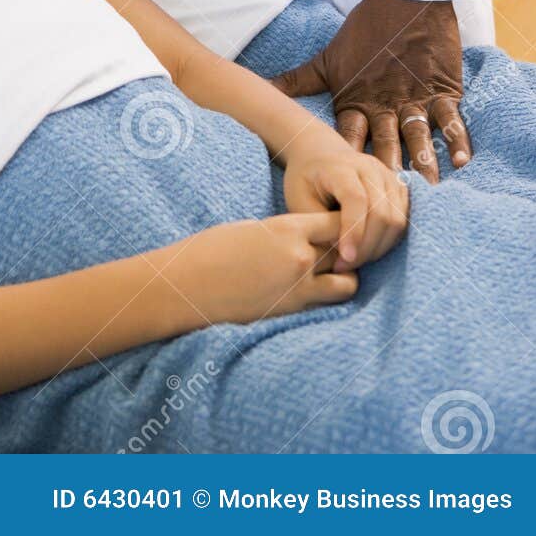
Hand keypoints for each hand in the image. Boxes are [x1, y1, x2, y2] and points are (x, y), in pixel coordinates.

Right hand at [163, 212, 357, 329]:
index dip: (342, 224)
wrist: (188, 285)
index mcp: (287, 228)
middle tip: (340, 250)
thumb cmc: (211, 250)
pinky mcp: (293, 313)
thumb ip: (285, 232)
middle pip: (345, 250)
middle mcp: (300, 256)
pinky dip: (330, 298)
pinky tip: (315, 294)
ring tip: (331, 275)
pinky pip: (328, 304)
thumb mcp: (252, 228)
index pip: (337, 222)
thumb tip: (305, 237)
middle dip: (346, 249)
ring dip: (345, 277)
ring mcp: (299, 288)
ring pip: (347, 282)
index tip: (339, 227)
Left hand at [272, 0, 468, 182]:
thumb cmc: (363, 30)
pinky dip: (457, 138)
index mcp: (356, 100)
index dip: (347, 161)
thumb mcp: (327, 59)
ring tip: (427, 191)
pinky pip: (452, 117)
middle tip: (389, 204)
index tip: (345, 189)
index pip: (349, 137)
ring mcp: (415, 98)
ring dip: (423, 164)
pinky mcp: (443, 89)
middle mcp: (385, 104)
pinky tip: (462, 161)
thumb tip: (261, 87)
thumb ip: (297, 81)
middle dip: (387, 173)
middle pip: (386, 144)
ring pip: (418, 136)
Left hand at [282, 136, 408, 270]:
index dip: (354, 232)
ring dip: (378, 247)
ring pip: (397, 219)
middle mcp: (369, 167)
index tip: (344, 259)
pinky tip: (368, 249)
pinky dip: (389, 240)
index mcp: (341, 166)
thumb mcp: (298, 199)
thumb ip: (318, 224)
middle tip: (344, 266)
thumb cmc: (306, 180)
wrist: (319, 155)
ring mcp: (387, 176)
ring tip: (354, 260)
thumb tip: (339, 255)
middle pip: (381, 213)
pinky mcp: (398, 187)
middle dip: (366, 247)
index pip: (356, 199)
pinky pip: (403, 220)